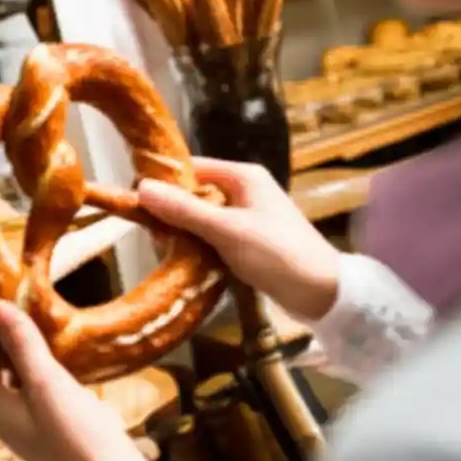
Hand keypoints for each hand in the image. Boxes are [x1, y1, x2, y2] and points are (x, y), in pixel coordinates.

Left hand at [0, 300, 143, 460]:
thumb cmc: (75, 431)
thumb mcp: (47, 382)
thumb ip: (21, 344)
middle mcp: (7, 420)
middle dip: (2, 341)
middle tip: (15, 303)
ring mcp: (30, 428)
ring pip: (18, 383)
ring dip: (23, 355)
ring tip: (36, 321)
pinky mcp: (52, 431)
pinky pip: (38, 394)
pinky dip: (41, 373)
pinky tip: (59, 357)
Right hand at [138, 157, 341, 321]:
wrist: (323, 293)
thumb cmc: (277, 253)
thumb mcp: (226, 230)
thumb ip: (184, 210)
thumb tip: (141, 188)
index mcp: (243, 177)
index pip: (193, 167)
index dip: (165, 182)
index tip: (137, 201)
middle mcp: (245, 191)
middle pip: (196, 193)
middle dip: (172, 212)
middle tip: (152, 234)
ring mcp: (249, 217)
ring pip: (203, 218)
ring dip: (185, 232)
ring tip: (165, 250)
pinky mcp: (250, 242)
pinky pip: (214, 237)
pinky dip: (200, 246)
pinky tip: (186, 261)